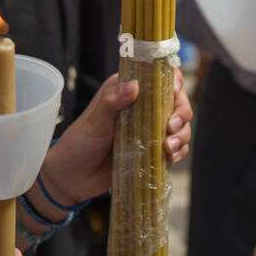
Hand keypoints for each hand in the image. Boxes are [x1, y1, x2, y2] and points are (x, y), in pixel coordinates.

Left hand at [40, 69, 193, 206]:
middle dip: (181, 113)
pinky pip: (176, 146)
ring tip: (168, 148)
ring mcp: (150, 128)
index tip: (175, 91)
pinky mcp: (153, 149)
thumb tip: (133, 85)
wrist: (73, 178)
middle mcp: (143, 106)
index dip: (174, 81)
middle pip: (177, 101)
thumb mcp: (94, 121)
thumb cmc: (79, 144)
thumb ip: (112, 102)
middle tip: (171, 127)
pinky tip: (171, 157)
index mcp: (128, 91)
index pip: (159, 77)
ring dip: (182, 134)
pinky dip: (179, 150)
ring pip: (180, 125)